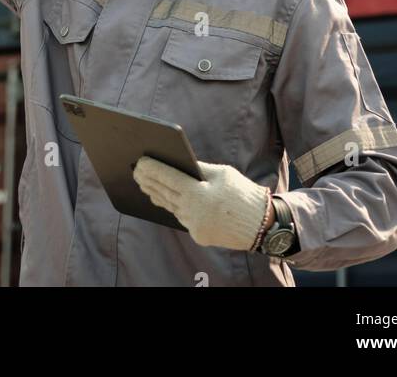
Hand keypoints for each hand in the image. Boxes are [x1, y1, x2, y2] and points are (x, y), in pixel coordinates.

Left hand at [133, 156, 270, 249]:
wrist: (260, 224)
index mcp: (199, 194)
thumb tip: (178, 162)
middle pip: (165, 194)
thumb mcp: (222, 173)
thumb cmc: (242, 193)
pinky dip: (172, 206)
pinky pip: (181, 217)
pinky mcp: (199, 236)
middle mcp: (193, 213)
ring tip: (144, 183)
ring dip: (156, 194)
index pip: (169, 179)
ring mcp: (195, 227)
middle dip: (149, 181)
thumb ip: (199, 169)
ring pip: (171, 207)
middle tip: (136, 170)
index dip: (153, 169)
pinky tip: (162, 198)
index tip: (140, 162)